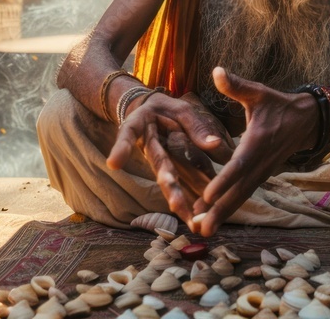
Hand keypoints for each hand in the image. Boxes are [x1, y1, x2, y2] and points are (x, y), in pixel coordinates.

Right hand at [107, 90, 234, 226]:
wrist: (151, 112)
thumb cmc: (164, 108)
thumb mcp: (178, 108)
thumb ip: (195, 126)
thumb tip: (215, 144)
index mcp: (139, 126)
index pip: (128, 134)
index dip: (122, 147)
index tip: (114, 163)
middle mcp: (147, 147)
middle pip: (157, 165)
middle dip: (169, 186)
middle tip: (176, 205)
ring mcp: (157, 160)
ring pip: (168, 180)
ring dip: (180, 201)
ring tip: (191, 220)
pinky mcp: (168, 168)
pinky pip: (181, 182)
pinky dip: (190, 199)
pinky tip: (199, 215)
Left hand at [194, 67, 320, 236]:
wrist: (306, 120)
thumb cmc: (278, 105)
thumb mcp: (259, 92)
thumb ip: (236, 85)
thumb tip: (217, 70)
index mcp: (257, 142)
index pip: (238, 165)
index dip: (223, 181)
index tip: (207, 196)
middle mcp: (260, 162)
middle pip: (238, 190)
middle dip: (219, 210)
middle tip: (200, 227)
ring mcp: (261, 172)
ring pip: (241, 197)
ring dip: (222, 214)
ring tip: (202, 231)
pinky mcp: (260, 176)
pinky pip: (243, 195)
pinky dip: (229, 208)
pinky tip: (213, 220)